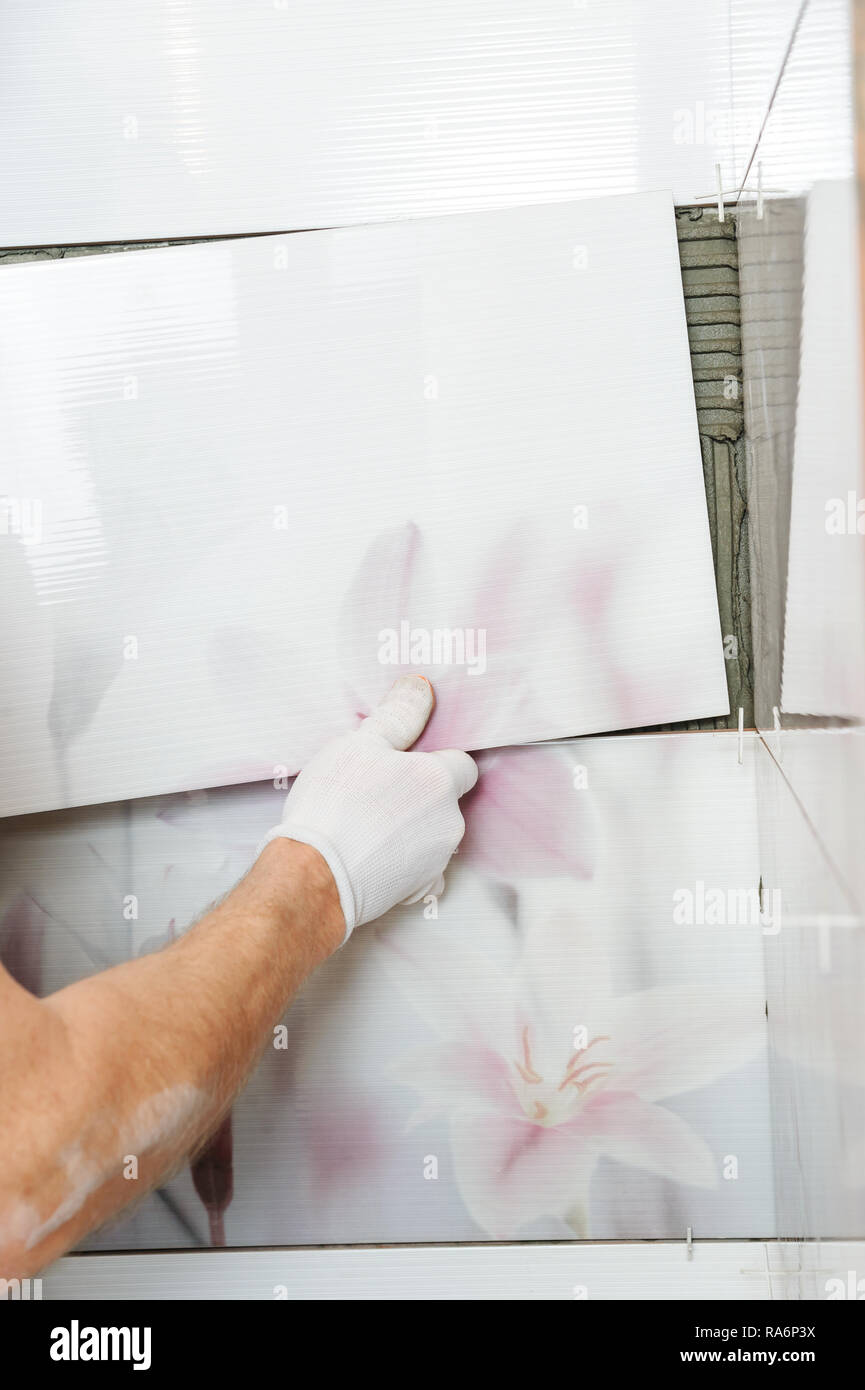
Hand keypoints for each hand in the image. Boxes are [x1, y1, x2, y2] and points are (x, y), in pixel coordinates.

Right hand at [261, 677, 477, 939]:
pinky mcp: (419, 891)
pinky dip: (402, 862)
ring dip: (410, 829)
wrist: (313, 875)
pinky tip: (372, 855)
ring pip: (432, 835)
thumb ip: (397, 716)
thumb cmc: (334, 806)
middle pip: (446, 800)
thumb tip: (421, 687)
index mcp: (439, 782)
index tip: (408, 762)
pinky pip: (420, 869)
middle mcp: (449, 822)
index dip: (436, 760)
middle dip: (419, 795)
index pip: (463, 764)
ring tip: (366, 824)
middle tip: (376, 791)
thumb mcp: (359, 745)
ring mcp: (437, 860)